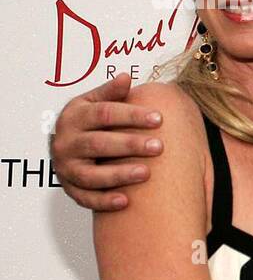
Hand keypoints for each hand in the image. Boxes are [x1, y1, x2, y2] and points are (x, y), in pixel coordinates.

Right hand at [50, 74, 164, 209]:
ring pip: (90, 174)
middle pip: (98, 144)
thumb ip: (111, 93)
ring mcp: (66, 167)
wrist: (66, 146)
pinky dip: (104, 201)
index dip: (132, 115)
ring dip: (118, 174)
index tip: (159, 118)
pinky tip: (126, 201)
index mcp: (73, 117)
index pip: (104, 113)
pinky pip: (86, 198)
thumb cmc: (89, 122)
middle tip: (159, 147)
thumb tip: (125, 78)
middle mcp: (66, 142)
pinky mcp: (70, 188)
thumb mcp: (94, 103)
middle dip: (129, 145)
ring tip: (146, 173)